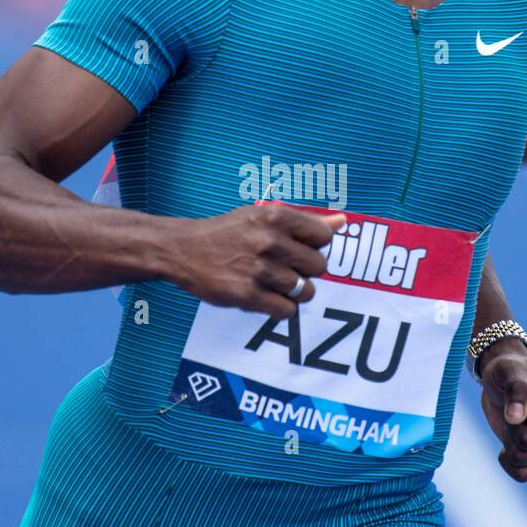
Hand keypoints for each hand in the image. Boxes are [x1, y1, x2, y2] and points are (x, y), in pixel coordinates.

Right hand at [166, 202, 345, 317]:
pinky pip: (287, 311)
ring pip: (306, 291)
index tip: (297, 248)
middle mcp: (270, 242)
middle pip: (319, 266)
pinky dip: (281, 308)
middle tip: (285, 267)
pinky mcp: (248, 296)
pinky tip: (266, 297)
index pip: (323, 237)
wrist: (183, 250)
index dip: (314, 246)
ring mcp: (259, 270)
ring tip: (273, 283)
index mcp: (275, 216)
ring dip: (294, 292)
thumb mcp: (263, 216)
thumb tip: (342, 222)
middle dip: (306, 270)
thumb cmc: (229, 232)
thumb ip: (305, 221)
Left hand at [478, 341, 526, 482]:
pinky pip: (525, 475)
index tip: (517, 394)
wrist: (502, 384)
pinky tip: (504, 449)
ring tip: (511, 424)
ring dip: (509, 442)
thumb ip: (516, 389)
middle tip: (512, 410)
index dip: (521, 411)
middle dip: (513, 427)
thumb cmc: (509, 371)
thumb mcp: (509, 370)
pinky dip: (509, 465)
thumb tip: (515, 418)